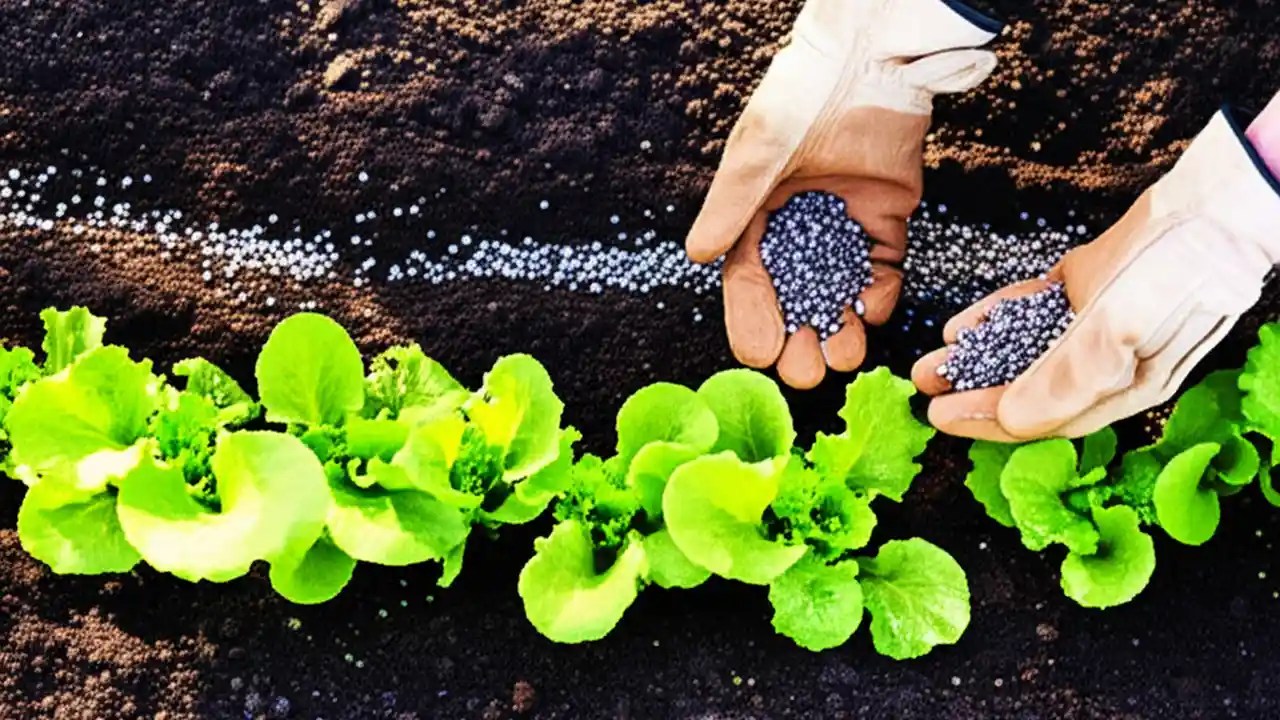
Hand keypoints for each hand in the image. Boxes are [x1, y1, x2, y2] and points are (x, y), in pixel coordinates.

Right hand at [685, 0, 1001, 388]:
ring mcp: (843, 228)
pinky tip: (874, 309)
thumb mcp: (760, 148)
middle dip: (799, 338)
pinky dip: (879, 293)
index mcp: (756, 215)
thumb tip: (698, 255)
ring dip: (840, 327)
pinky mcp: (886, 221)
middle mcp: (798, 229)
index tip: (759, 355)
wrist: (874, 57)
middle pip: (795, 298)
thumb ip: (732, 203)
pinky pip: (881, 269)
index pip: (749, 280)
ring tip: (841, 355)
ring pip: (839, 293)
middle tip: (804, 373)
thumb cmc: (803, 92)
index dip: (752, 319)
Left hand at [913, 107, 1279, 440]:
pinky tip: (961, 327)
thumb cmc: (1180, 269)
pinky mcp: (1088, 285)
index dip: (989, 422)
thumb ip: (1066, 377)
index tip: (941, 416)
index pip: (1046, 419)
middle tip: (925, 387)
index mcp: (1125, 387)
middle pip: (1029, 388)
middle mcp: (1109, 362)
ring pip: (1024, 349)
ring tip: (933, 361)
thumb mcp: (1120, 329)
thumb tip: (1012, 419)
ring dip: (977, 357)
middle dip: (974, 391)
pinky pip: (1032, 309)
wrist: (1216, 202)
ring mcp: (1097, 321)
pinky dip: (996, 319)